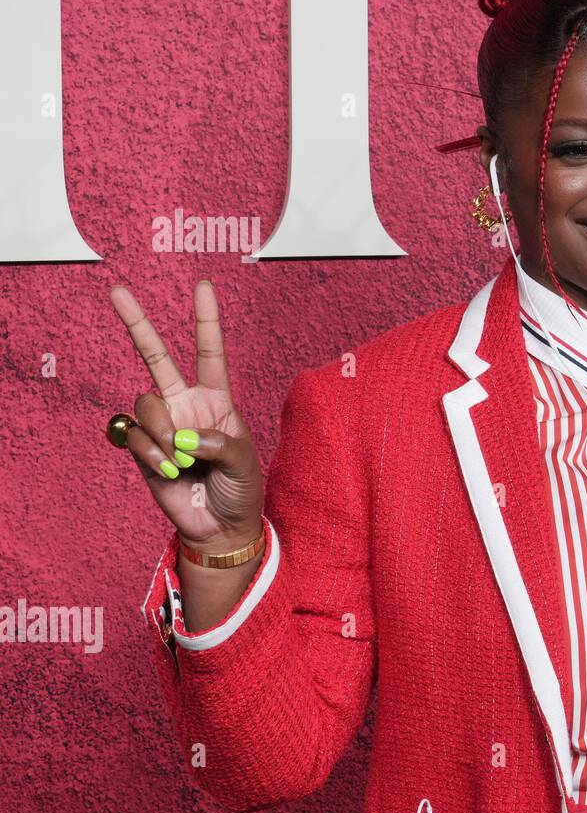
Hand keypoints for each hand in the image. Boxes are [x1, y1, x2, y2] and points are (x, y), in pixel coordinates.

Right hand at [109, 279, 264, 554]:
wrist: (220, 526)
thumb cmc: (240, 489)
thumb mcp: (244, 463)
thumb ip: (219, 443)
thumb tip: (185, 436)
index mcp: (217, 399)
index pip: (210, 352)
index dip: (206, 319)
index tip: (203, 285)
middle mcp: (186, 404)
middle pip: (156, 357)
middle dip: (137, 323)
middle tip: (116, 290)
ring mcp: (162, 425)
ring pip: (146, 404)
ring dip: (165, 434)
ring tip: (185, 461)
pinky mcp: (143, 449)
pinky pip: (137, 438)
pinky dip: (155, 456)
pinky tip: (171, 472)